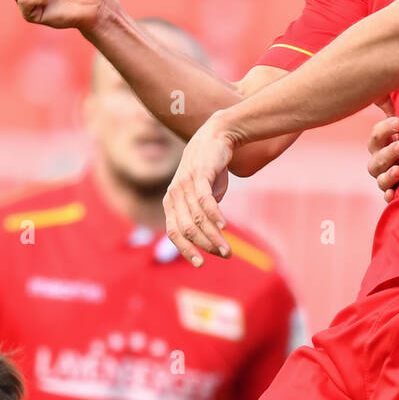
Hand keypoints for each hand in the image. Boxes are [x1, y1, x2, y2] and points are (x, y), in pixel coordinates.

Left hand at [163, 115, 235, 266]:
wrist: (217, 136)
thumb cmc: (210, 169)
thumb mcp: (203, 194)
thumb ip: (202, 214)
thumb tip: (212, 237)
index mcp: (170, 202)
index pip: (173, 232)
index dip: (186, 249)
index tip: (201, 264)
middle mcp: (173, 194)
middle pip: (186, 228)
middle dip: (205, 246)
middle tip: (225, 255)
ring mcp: (184, 183)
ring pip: (197, 218)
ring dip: (213, 236)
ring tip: (228, 249)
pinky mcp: (199, 174)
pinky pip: (205, 200)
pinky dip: (214, 215)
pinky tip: (224, 226)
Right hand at [367, 112, 398, 202]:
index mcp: (383, 140)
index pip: (377, 134)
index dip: (384, 128)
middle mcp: (381, 159)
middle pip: (375, 157)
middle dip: (387, 151)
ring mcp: (386, 176)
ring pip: (379, 177)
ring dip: (387, 174)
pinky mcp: (396, 191)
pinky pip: (389, 196)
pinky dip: (390, 195)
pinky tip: (394, 194)